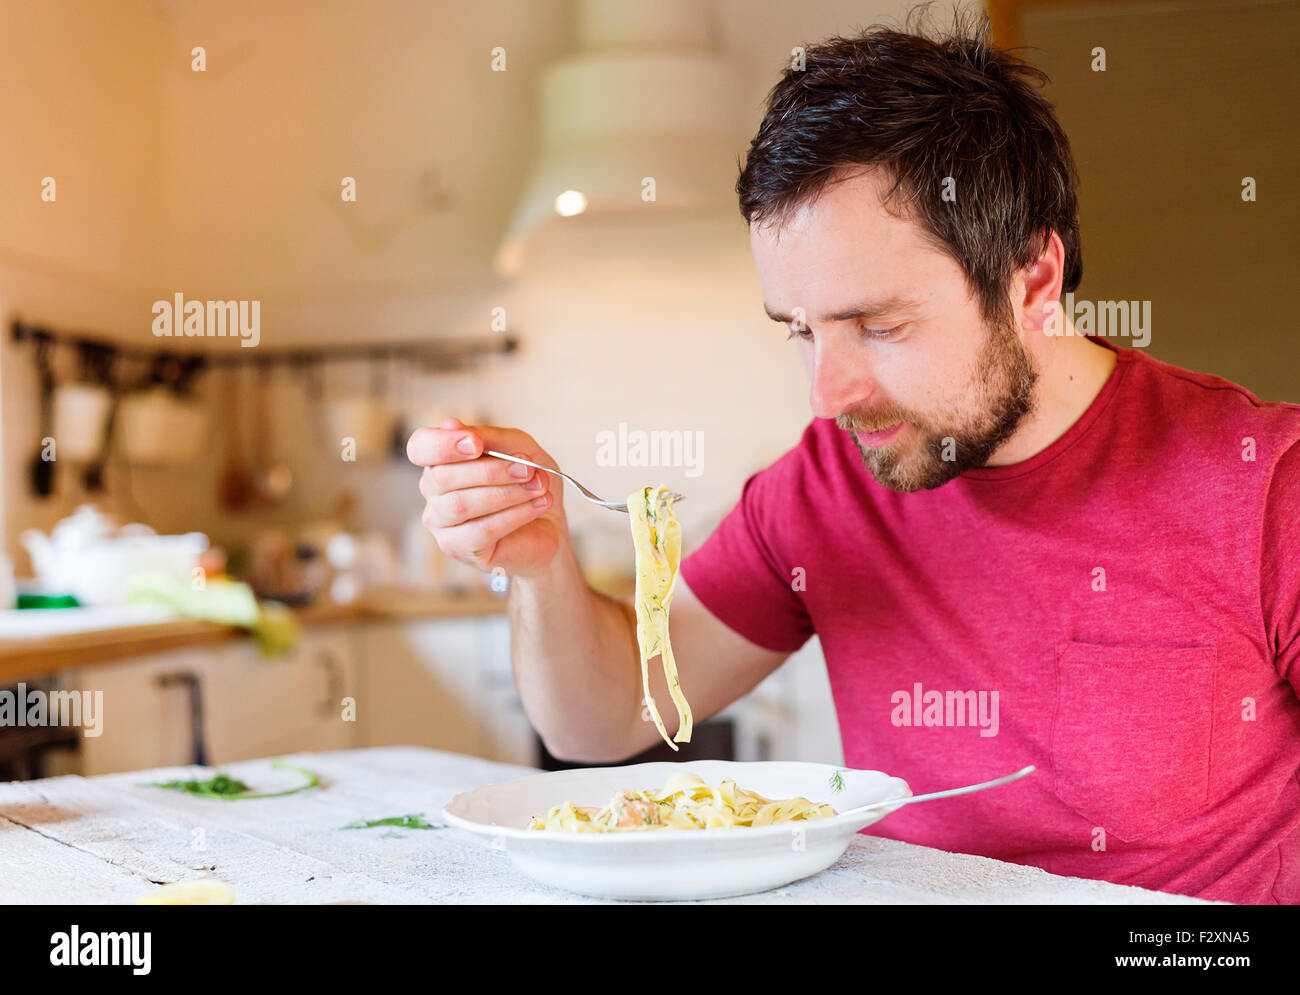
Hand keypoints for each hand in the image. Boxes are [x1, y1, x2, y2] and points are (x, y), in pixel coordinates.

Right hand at [406, 418, 565, 577]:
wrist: (549, 526)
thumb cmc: (529, 483)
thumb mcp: (519, 448)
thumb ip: (489, 437)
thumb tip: (451, 425)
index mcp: (441, 460)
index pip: (420, 447)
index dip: (443, 444)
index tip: (476, 444)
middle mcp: (433, 491)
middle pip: (444, 477)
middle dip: (492, 470)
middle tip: (529, 468)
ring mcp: (441, 523)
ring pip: (462, 504)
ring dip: (507, 492)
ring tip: (539, 487)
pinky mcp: (458, 547)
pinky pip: (481, 530)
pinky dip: (514, 514)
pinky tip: (537, 505)